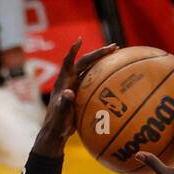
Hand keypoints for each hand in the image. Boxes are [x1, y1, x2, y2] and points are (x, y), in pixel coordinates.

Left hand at [32, 38, 118, 156]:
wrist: (56, 133)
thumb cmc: (56, 124)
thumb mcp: (60, 114)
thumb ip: (64, 103)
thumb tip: (69, 93)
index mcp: (63, 82)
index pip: (69, 62)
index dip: (73, 51)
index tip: (79, 39)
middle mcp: (70, 81)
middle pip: (85, 63)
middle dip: (99, 53)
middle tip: (114, 47)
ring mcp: (77, 87)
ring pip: (91, 70)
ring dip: (102, 62)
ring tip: (117, 55)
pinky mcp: (82, 94)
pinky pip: (94, 82)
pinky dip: (104, 77)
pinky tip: (115, 77)